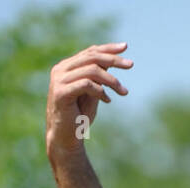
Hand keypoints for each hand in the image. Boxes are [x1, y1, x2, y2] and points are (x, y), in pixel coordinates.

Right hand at [46, 42, 132, 158]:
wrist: (66, 139)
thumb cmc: (79, 118)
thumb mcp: (92, 94)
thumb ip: (98, 78)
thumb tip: (111, 61)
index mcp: (67, 67)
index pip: (90, 52)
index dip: (108, 48)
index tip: (125, 47)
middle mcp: (61, 70)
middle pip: (92, 57)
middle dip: (114, 60)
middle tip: (131, 65)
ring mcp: (59, 80)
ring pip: (91, 70)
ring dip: (111, 80)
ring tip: (123, 91)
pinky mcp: (61, 92)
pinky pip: (86, 84)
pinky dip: (100, 91)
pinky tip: (108, 100)